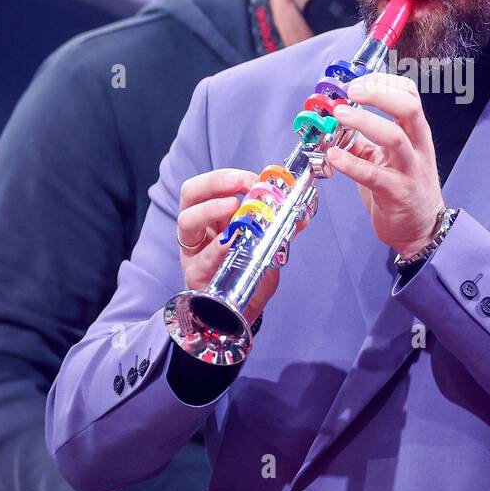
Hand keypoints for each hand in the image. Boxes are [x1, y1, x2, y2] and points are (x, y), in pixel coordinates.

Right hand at [176, 168, 308, 323]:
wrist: (240, 313)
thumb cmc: (247, 276)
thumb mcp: (266, 248)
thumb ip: (280, 230)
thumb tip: (303, 214)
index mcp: (213, 218)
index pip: (207, 186)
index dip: (227, 177)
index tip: (252, 178)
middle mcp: (199, 231)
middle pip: (190, 195)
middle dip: (214, 182)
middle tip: (240, 183)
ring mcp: (194, 253)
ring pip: (186, 221)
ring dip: (210, 209)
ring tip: (233, 206)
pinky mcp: (197, 277)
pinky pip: (201, 259)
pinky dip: (217, 247)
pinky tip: (231, 241)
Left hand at [325, 73, 446, 258]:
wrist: (421, 229)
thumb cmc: (404, 189)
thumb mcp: (388, 157)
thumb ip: (366, 139)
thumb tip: (336, 122)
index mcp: (416, 133)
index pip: (410, 95)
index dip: (385, 82)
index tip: (360, 80)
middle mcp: (417, 147)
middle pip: (409, 108)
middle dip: (379, 94)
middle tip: (352, 91)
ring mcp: (409, 170)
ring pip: (394, 137)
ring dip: (364, 122)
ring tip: (339, 115)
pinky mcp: (396, 193)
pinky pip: (372, 174)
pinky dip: (351, 163)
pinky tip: (333, 156)